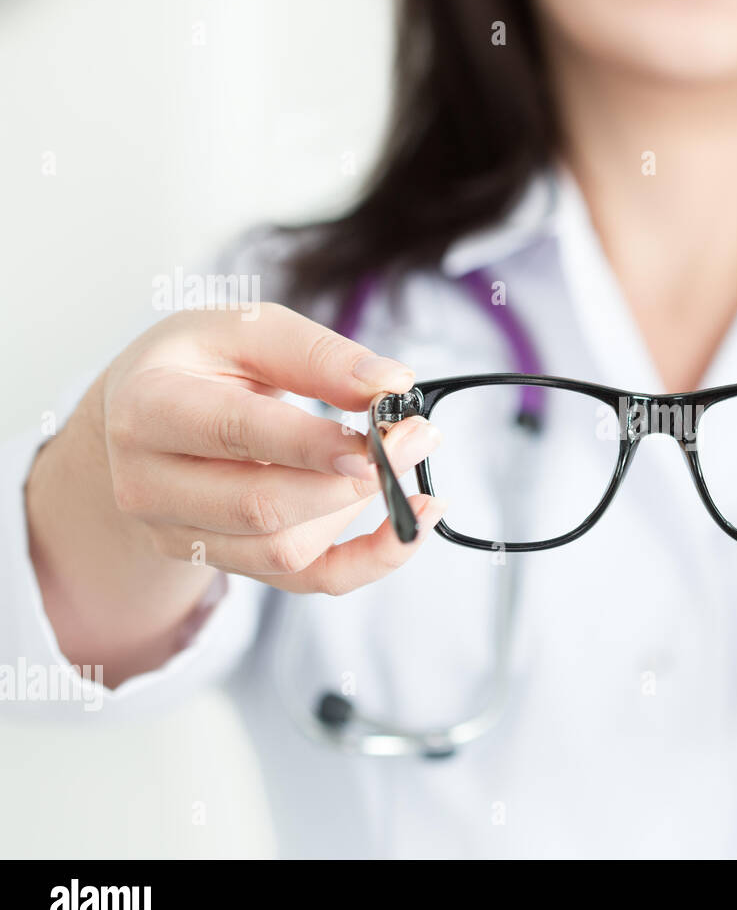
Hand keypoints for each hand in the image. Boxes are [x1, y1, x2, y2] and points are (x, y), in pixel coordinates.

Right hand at [27, 303, 444, 680]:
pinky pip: (304, 580)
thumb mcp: (244, 328)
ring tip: (404, 460)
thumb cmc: (198, 363)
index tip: (384, 432)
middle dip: (356, 477)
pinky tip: (412, 526)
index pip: (236, 433)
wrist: (144, 415)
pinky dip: (369, 561)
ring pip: (286, 550)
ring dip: (361, 511)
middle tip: (418, 435)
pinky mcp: (223, 562)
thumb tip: (388, 384)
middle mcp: (149, 485)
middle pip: (264, 506)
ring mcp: (181, 535)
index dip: (315, 443)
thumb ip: (315, 354)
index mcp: (147, 409)